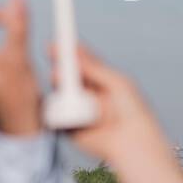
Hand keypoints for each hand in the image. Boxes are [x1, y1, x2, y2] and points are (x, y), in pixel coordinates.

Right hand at [53, 43, 169, 164]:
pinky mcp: (68, 127)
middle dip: (60, 67)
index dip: (70, 53)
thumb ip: (95, 68)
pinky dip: (50, 107)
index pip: (82, 64)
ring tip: (58, 78)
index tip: (59, 42)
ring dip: (57, 85)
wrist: (131, 140)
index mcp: (101, 83)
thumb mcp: (117, 82)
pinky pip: (54, 115)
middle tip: (53, 55)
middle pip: (68, 77)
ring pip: (60, 94)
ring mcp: (77, 111)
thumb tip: (76, 54)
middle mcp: (88, 96)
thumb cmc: (132, 112)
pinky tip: (51, 99)